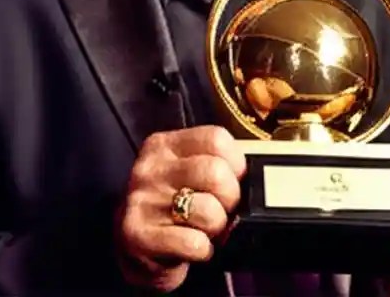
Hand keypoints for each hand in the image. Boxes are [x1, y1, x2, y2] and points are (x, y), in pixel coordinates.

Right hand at [114, 125, 246, 291]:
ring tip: (204, 229)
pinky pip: (194, 243)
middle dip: (230, 199)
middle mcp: (150, 168)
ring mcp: (142, 201)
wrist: (134, 248)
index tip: (233, 180)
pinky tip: (191, 247)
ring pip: (208, 210)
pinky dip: (203, 250)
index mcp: (165, 145)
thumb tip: (255, 173)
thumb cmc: (171, 207)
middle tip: (221, 210)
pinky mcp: (138, 235)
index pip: (217, 139)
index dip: (236, 164)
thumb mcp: (186, 174)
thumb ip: (215, 163)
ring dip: (216, 227)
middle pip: (216, 173)